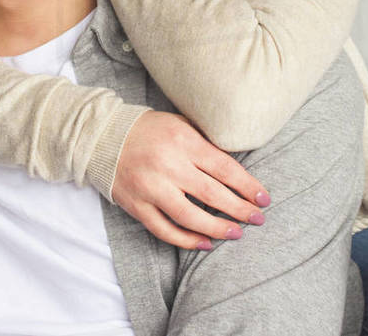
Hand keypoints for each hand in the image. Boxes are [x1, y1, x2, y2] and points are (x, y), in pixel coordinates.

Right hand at [111, 111, 270, 250]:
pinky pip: (164, 229)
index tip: (263, 199)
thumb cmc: (149, 129)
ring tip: (236, 233)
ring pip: (189, 217)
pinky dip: (186, 240)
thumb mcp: (181, 123)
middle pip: (212, 194)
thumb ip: (205, 142)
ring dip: (217, 228)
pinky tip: (205, 243)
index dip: (247, 186)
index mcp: (183, 141)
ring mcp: (150, 187)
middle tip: (257, 219)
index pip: (224, 168)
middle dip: (239, 210)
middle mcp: (168, 165)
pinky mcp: (137, 204)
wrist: (104, 135)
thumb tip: (237, 166)